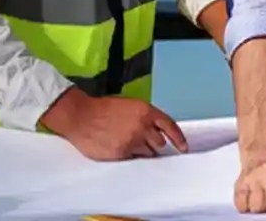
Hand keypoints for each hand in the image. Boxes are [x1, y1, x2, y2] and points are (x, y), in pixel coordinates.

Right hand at [39, 87, 187, 160]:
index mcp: (145, 111)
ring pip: (148, 153)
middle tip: (143, 142)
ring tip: (128, 145)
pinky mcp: (122, 153)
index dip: (179, 138)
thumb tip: (154, 129)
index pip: (170, 126)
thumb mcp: (128, 105)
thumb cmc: (101, 109)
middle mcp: (142, 126)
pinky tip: (121, 150)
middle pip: (160, 143)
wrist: (81, 116)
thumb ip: (143, 117)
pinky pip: (134, 160)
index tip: (183, 147)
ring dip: (142, 152)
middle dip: (154, 144)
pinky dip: (130, 157)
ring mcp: (132, 141)